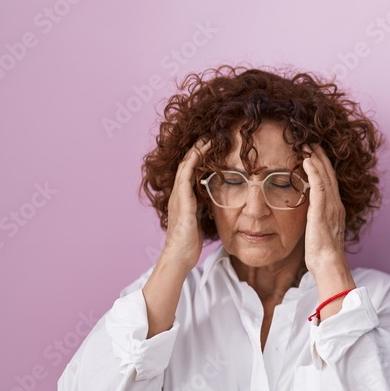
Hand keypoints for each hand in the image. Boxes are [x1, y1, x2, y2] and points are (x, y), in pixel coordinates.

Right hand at [161, 139, 209, 272]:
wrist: (180, 256)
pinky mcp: (182, 201)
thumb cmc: (189, 242)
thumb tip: (210, 202)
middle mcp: (179, 194)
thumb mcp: (198, 220)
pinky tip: (199, 152)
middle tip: (208, 135)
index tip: (210, 145)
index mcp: (183, 197)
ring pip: (186, 166)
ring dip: (195, 151)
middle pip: (187, 164)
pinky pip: (185, 176)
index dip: (199, 157)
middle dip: (197, 149)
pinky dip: (192, 162)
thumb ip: (201, 208)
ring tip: (206, 137)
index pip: (191, 171)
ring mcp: (179, 196)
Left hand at [302, 145, 355, 320]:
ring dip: (316, 158)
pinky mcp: (322, 211)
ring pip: (325, 176)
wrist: (328, 264)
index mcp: (335, 208)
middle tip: (310, 140)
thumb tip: (307, 214)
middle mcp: (336, 204)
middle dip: (320, 156)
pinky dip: (314, 171)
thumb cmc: (322, 253)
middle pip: (329, 173)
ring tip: (307, 143)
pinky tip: (307, 160)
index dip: (322, 165)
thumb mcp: (318, 231)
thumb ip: (315, 218)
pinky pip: (320, 186)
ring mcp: (331, 207)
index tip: (314, 151)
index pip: (329, 181)